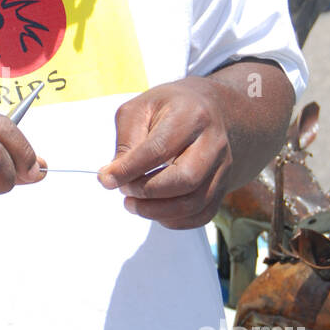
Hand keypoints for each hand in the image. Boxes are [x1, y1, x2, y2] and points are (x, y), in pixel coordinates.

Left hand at [98, 78, 233, 229]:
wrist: (209, 108)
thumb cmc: (170, 108)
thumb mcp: (140, 109)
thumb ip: (126, 141)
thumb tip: (113, 177)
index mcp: (190, 116)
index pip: (158, 149)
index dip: (129, 169)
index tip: (107, 179)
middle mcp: (212, 142)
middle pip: (184, 179)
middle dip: (147, 192)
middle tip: (124, 190)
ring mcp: (222, 166)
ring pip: (194, 202)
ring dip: (157, 211)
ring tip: (133, 204)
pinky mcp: (222, 185)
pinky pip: (202, 214)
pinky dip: (175, 221)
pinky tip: (155, 211)